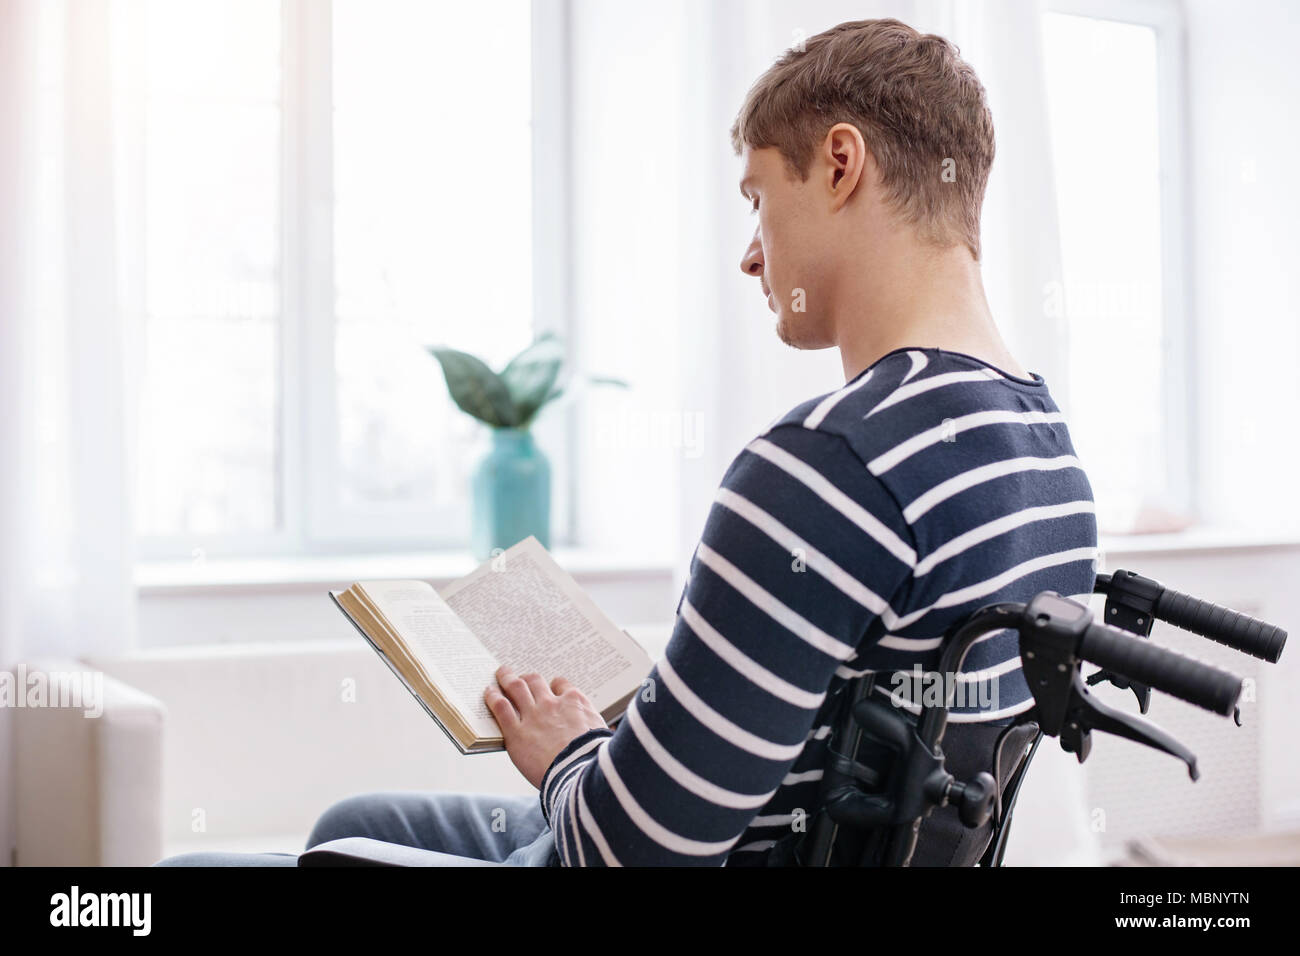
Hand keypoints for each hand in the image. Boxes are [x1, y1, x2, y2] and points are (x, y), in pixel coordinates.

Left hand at [485, 666, 608, 788]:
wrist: (582, 774)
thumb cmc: (596, 760)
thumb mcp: (604, 736)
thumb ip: (599, 729)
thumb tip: (609, 733)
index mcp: (576, 703)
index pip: (562, 685)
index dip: (554, 686)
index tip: (550, 688)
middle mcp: (553, 704)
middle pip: (536, 681)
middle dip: (527, 678)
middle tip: (520, 677)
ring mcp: (534, 716)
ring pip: (516, 687)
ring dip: (507, 678)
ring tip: (501, 674)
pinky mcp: (517, 732)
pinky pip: (501, 707)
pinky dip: (492, 697)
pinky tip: (488, 693)